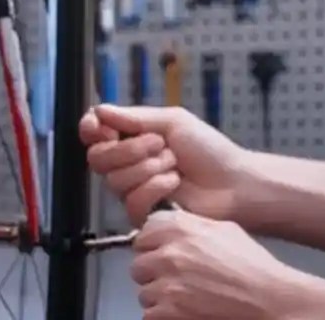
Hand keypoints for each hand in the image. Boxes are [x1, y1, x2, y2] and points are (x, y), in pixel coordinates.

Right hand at [80, 104, 248, 224]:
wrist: (233, 183)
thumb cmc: (209, 149)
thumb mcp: (173, 122)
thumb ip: (134, 118)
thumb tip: (99, 110)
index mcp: (130, 138)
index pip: (92, 134)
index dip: (90, 129)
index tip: (100, 127)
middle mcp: (126, 164)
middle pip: (97, 158)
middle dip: (128, 150)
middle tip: (160, 145)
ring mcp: (133, 190)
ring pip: (114, 181)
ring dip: (148, 169)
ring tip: (174, 165)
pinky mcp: (144, 214)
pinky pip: (131, 202)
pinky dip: (154, 189)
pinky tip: (174, 184)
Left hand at [132, 210, 301, 319]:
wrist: (272, 301)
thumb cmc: (255, 267)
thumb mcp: (225, 230)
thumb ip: (191, 225)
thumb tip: (172, 227)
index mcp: (179, 229)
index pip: (144, 233)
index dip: (154, 246)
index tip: (163, 254)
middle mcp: (168, 253)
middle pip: (138, 264)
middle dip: (154, 274)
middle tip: (176, 282)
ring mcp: (166, 284)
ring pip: (144, 292)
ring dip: (160, 298)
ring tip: (185, 300)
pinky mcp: (169, 311)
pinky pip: (149, 314)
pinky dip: (163, 317)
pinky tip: (184, 313)